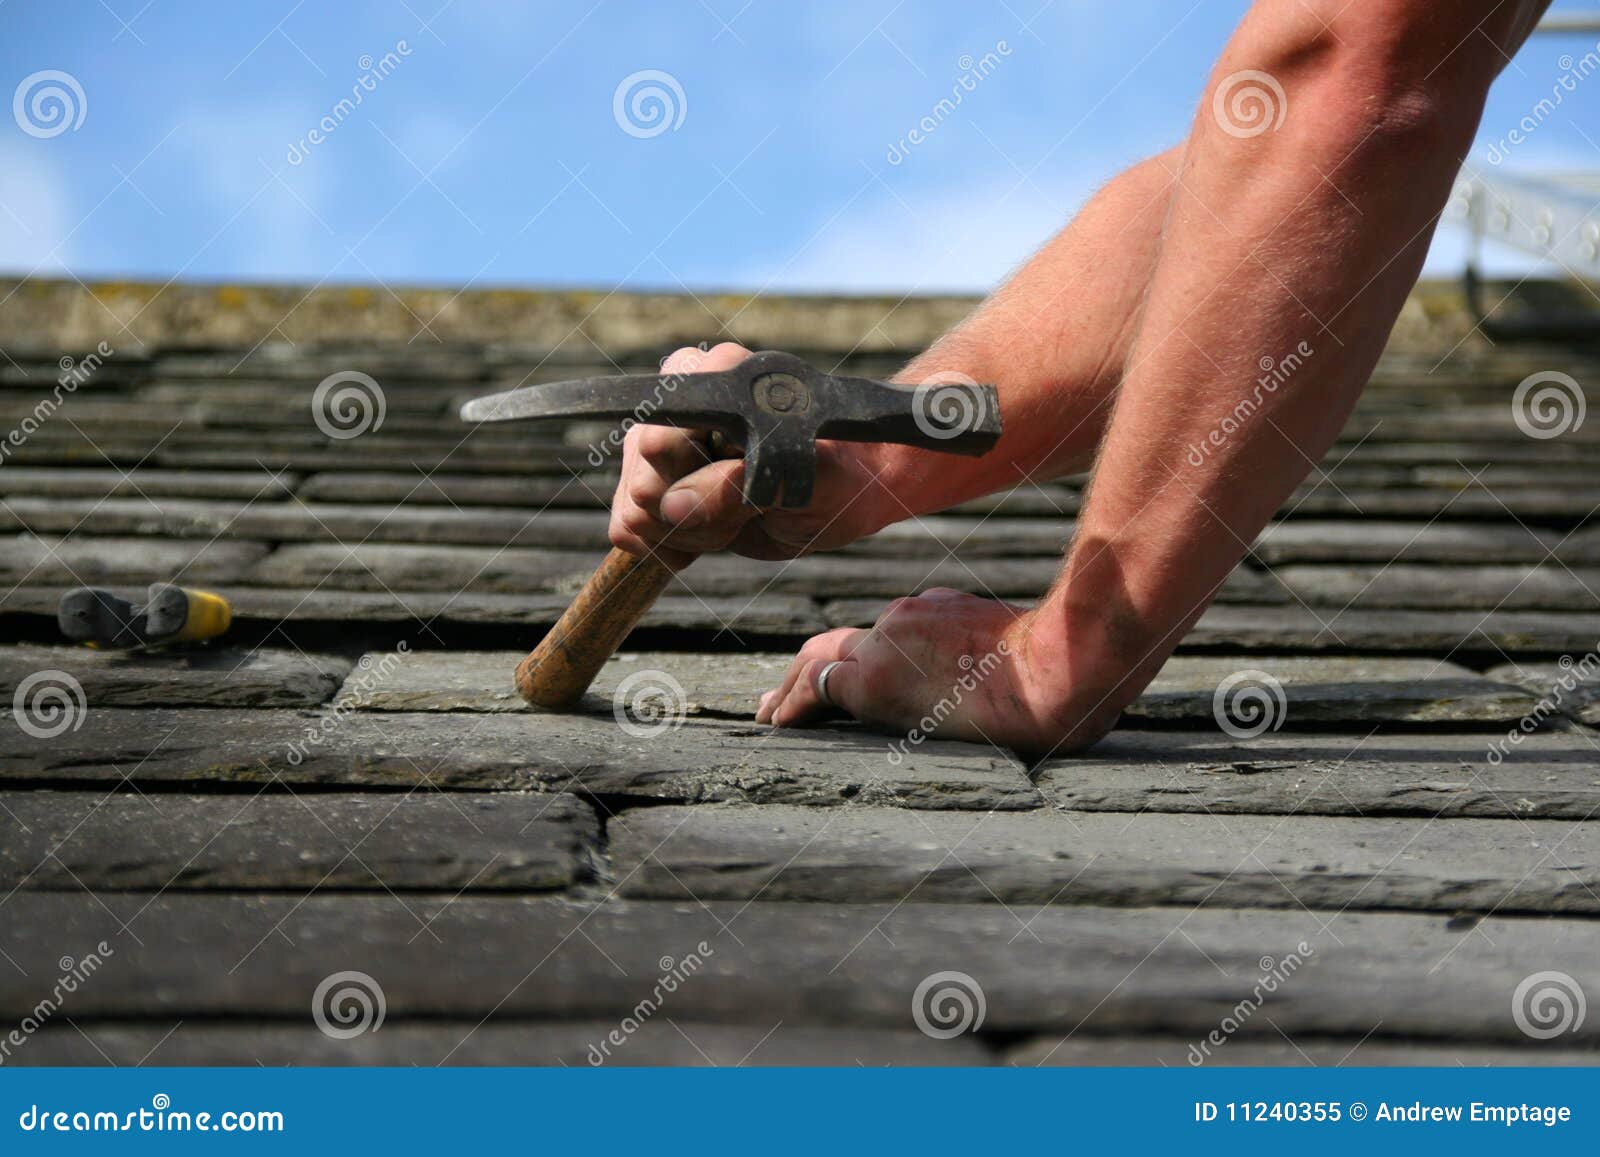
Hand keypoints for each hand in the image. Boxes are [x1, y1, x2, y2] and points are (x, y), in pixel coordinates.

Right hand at [608, 342, 894, 565]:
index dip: (694, 476)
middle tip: (751, 505)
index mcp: (716, 375)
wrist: (839, 496)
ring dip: (688, 530)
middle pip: (643, 480)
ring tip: (738, 514)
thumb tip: (674, 505)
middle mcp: (676, 400)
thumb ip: (743, 488)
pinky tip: (709, 531)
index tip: (743, 482)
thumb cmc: (835, 478)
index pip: (660, 438)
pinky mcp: (646, 478)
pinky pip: (626, 529)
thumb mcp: (806, 485)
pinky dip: (668, 544)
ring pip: (634, 509)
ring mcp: (653, 439)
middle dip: (696, 510)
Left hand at [754, 588, 1119, 755]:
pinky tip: (773, 722)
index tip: (837, 673)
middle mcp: (902, 619)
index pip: (881, 635)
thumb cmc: (1060, 665)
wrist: (1057, 668)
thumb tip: (976, 673)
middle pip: (838, 645)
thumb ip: (979, 647)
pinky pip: (814, 691)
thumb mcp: (1018, 642)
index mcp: (934, 611)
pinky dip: (790, 705)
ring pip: (818, 663)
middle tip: (778, 694)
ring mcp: (885, 645)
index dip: (852, 656)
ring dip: (788, 689)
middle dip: (806, 668)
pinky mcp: (874, 679)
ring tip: (766, 713)